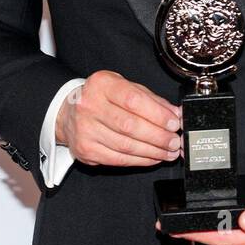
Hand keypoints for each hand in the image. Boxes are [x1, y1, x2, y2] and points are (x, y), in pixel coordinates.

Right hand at [57, 70, 181, 167]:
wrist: (69, 112)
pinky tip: (153, 157)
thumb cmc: (102, 98)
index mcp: (102, 85)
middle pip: (130, 126)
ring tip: (169, 152)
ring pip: (126, 146)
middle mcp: (89, 106)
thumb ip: (150, 100)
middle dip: (158, 136)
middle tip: (175, 141)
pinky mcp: (86, 150)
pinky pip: (118, 159)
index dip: (157, 114)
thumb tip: (175, 114)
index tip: (174, 123)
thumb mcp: (125, 87)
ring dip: (153, 151)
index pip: (133, 100)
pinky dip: (140, 160)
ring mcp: (85, 130)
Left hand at [159, 154, 244, 244]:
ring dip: (201, 236)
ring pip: (225, 242)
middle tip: (166, 229)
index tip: (179, 231)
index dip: (201, 236)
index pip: (228, 241)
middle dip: (194, 238)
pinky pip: (231, 236)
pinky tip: (199, 226)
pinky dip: (213, 232)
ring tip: (177, 228)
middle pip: (223, 244)